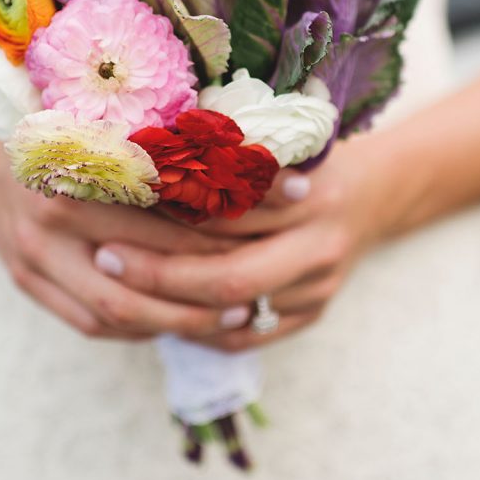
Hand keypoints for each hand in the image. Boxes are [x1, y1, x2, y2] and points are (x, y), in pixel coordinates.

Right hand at [0, 108, 250, 340]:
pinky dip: (140, 327)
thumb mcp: (105, 115)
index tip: (282, 210)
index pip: (169, 200)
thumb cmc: (56, 119)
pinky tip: (179, 321)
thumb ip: (162, 139)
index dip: (229, 213)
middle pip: (147, 265)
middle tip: (266, 284)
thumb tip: (249, 155)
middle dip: (213, 279)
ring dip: (181, 318)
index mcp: (79, 159)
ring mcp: (33, 253)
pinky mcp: (26, 280)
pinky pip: (91, 321)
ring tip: (234, 315)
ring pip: (120, 307)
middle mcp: (51, 211)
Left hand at [93, 133, 394, 349]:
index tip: (121, 210)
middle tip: (105, 258)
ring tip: (116, 293)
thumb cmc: (308, 157)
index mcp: (312, 196)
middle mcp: (320, 248)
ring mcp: (319, 290)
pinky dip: (198, 332)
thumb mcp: (278, 140)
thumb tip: (142, 153)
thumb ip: (226, 152)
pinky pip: (245, 339)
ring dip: (170, 310)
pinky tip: (156, 317)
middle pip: (229, 276)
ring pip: (233, 317)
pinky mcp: (312, 317)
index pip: (228, 216)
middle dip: (160, 273)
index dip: (170, 215)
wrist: (374, 196)